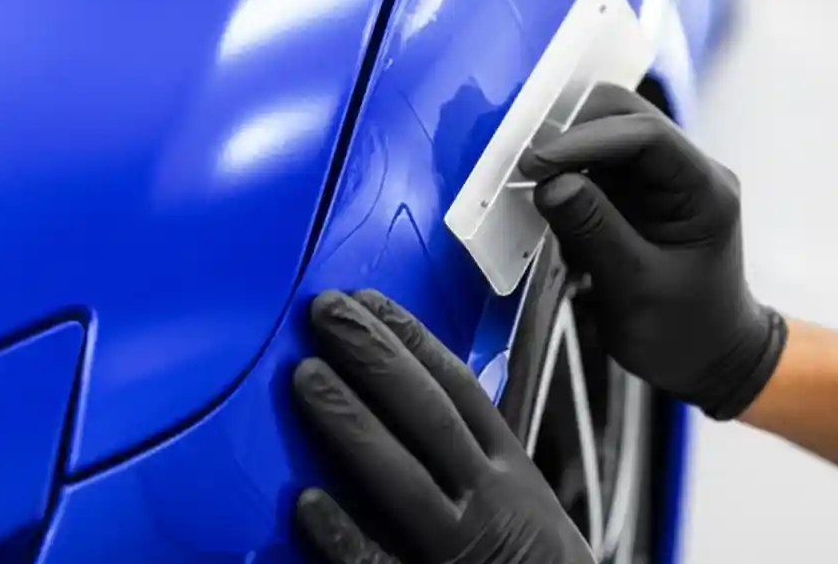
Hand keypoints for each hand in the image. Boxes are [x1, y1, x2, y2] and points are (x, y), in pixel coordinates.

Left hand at [292, 290, 594, 563]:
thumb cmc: (532, 563)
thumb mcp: (520, 499)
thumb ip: (473, 456)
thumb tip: (408, 396)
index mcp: (509, 469)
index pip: (460, 389)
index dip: (413, 340)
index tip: (368, 299)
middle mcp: (489, 499)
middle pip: (430, 417)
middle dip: (376, 359)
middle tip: (325, 310)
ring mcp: (459, 548)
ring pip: (403, 481)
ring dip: (352, 425)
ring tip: (305, 376)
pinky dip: (345, 536)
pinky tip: (308, 502)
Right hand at [519, 86, 785, 419]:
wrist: (708, 360)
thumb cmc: (684, 332)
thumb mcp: (637, 288)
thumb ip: (595, 231)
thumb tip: (550, 185)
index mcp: (705, 189)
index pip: (647, 137)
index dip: (587, 139)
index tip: (536, 163)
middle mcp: (685, 172)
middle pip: (625, 119)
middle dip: (571, 134)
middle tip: (523, 164)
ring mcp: (659, 181)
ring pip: (605, 136)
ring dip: (564, 153)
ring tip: (525, 180)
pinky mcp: (634, 196)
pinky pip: (594, 167)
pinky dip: (564, 176)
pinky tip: (541, 198)